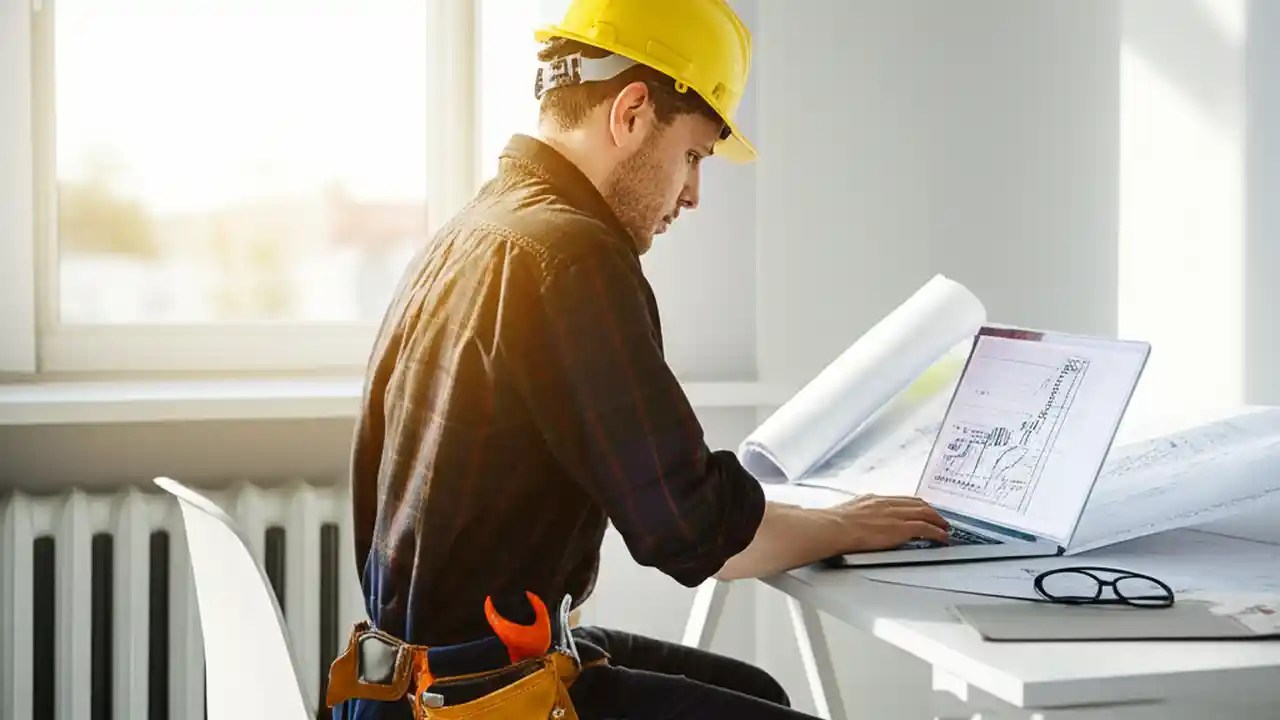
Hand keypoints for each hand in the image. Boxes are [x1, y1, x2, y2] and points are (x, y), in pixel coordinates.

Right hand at [829, 494, 949, 552]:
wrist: (834, 528)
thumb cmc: (834, 524)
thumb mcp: (847, 513)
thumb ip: (858, 515)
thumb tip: (855, 521)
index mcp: (874, 500)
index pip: (901, 500)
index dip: (915, 506)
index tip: (921, 510)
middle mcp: (887, 504)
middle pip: (917, 504)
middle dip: (930, 511)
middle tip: (938, 519)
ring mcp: (895, 515)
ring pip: (925, 513)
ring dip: (938, 521)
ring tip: (944, 528)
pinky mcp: (900, 528)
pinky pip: (925, 528)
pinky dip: (937, 532)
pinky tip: (942, 537)